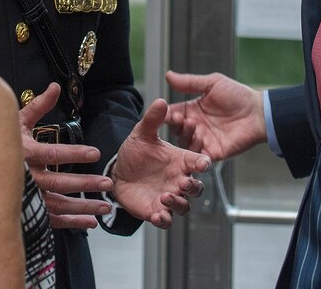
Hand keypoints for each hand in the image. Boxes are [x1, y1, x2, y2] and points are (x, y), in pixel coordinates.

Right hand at [20, 83, 113, 229]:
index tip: (95, 153)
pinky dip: (72, 223)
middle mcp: (26, 178)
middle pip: (60, 183)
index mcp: (24, 154)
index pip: (53, 154)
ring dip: (84, 207)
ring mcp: (27, 198)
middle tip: (107, 183)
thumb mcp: (16, 121)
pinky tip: (90, 223)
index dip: (75, 153)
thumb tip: (54, 87)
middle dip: (85, 184)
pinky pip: (52, 220)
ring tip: (105, 206)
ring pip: (59, 204)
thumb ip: (38, 106)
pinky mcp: (28, 213)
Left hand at [111, 99, 211, 228]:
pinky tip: (158, 215)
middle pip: (196, 189)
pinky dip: (165, 220)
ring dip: (178, 203)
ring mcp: (168, 197)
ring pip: (184, 206)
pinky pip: (166, 220)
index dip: (203, 163)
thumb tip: (160, 101)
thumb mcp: (142, 134)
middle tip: (183, 182)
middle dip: (193, 188)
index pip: (198, 162)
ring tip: (165, 196)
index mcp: (179, 161)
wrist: (117, 173)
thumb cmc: (135, 153)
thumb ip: (152, 120)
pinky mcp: (156, 211)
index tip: (203, 163)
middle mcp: (177, 180)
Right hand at [164, 71, 265, 161]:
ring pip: (185, 142)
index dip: (167, 114)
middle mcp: (196, 126)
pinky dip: (195, 149)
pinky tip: (200, 138)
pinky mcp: (213, 152)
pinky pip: (198, 155)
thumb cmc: (238, 96)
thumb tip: (168, 75)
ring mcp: (204, 140)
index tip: (163, 112)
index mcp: (193, 110)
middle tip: (180, 118)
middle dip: (175, 125)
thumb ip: (189, 82)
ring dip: (186, 134)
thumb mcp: (212, 84)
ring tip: (193, 124)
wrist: (259, 113)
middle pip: (176, 129)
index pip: (173, 113)